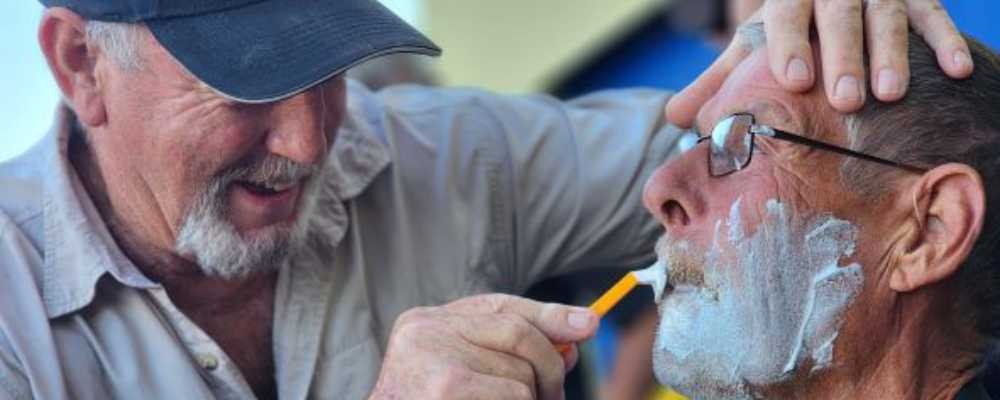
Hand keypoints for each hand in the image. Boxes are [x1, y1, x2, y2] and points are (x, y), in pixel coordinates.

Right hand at [369, 294, 598, 399]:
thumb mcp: (463, 367)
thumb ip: (510, 347)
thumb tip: (582, 327)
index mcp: (426, 320)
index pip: (502, 307)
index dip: (550, 317)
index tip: (589, 325)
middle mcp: (426, 332)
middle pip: (520, 336)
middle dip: (549, 367)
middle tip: (554, 396)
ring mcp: (435, 362)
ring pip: (521, 377)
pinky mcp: (447, 391)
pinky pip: (514, 395)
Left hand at [666, 0, 972, 127]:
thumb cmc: (788, 29)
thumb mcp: (754, 44)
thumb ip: (719, 79)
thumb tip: (673, 118)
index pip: (787, 14)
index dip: (789, 43)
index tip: (793, 78)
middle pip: (840, 15)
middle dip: (843, 55)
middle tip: (845, 99)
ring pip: (886, 14)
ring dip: (892, 53)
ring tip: (891, 95)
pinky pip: (932, 13)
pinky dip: (944, 40)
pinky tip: (957, 72)